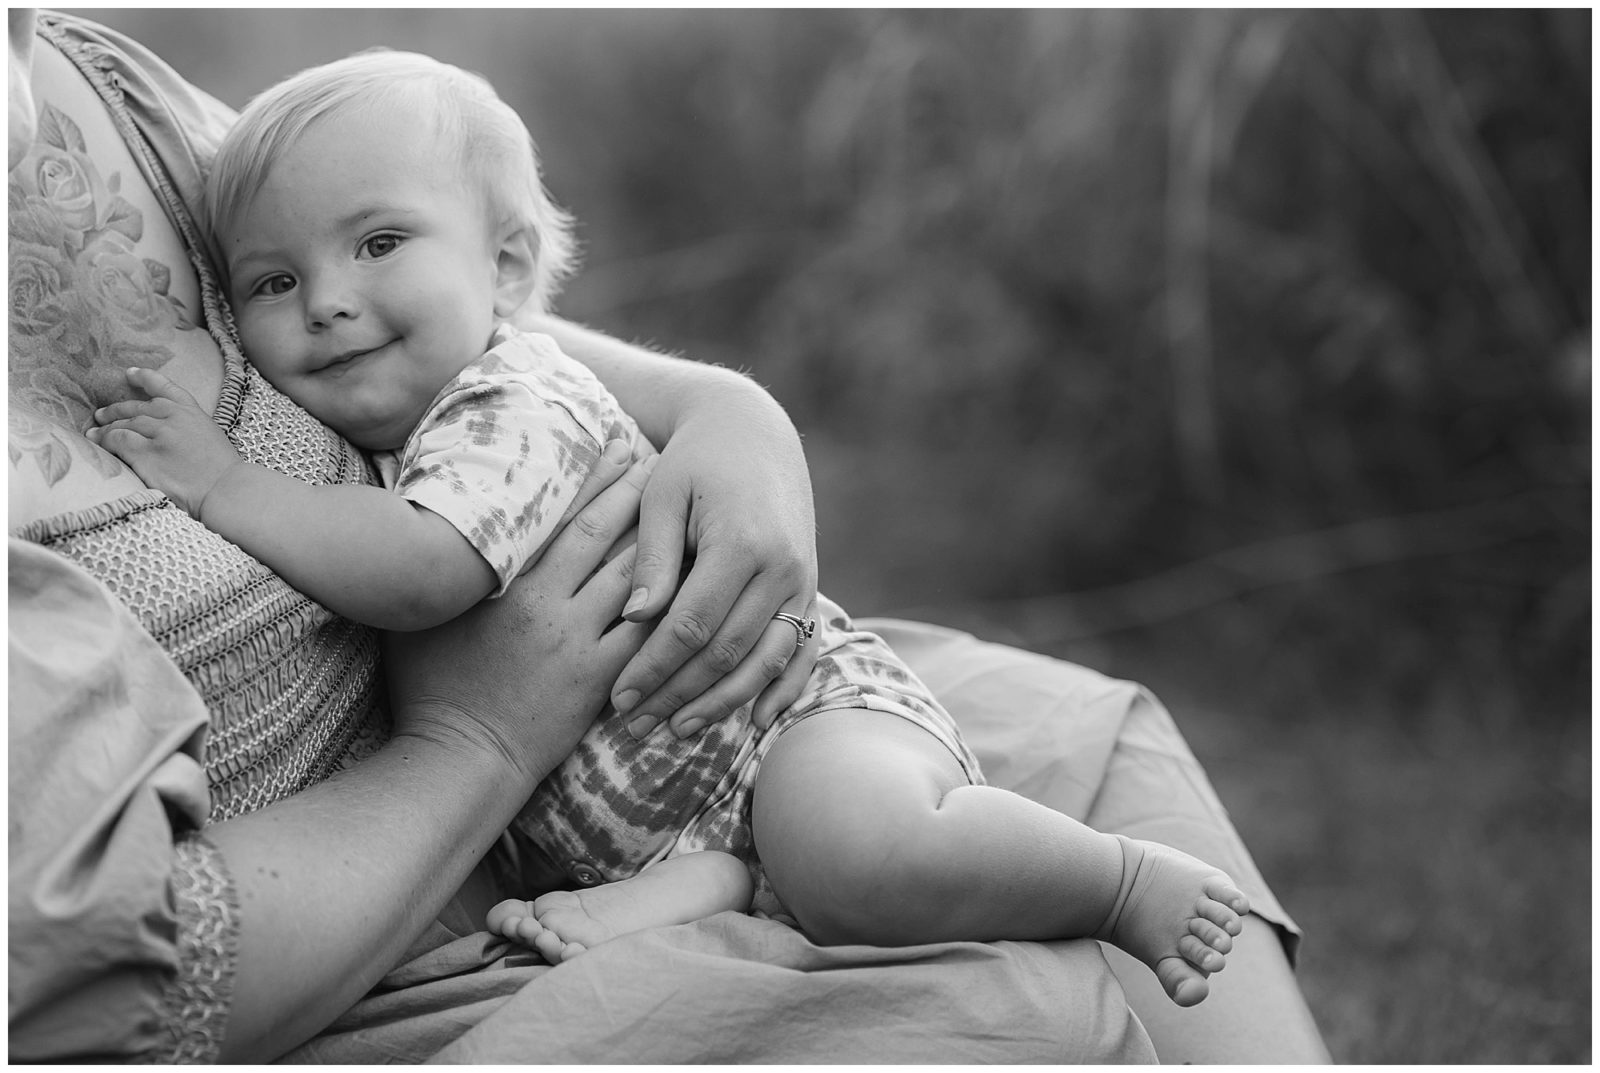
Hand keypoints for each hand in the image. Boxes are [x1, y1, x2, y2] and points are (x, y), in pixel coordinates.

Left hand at [87, 366, 240, 516]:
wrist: (225, 490)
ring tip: (95, 434)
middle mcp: (173, 416)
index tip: (129, 374)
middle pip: (136, 407)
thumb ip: (187, 425)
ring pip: (123, 424)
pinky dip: (107, 441)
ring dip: (106, 428)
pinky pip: (117, 441)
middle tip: (100, 415)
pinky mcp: (145, 452)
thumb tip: (161, 426)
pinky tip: (101, 445)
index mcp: (191, 411)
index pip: (164, 387)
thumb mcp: (209, 435)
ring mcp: (159, 433)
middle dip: (116, 411)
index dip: (144, 378)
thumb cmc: (221, 471)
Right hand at [384, 445, 653, 782]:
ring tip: (682, 510)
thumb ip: (442, 572)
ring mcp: (573, 638)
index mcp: (501, 579)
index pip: (555, 513)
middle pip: (599, 532)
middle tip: (657, 458)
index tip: (613, 446)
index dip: (589, 477)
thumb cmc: (428, 688)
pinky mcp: (596, 677)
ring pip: (628, 575)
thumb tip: (434, 527)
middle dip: (631, 491)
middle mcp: (542, 600)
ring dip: (658, 539)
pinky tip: (691, 583)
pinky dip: (666, 604)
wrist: (457, 756)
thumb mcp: (419, 617)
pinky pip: (642, 632)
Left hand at [612, 384, 819, 738]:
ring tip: (678, 731)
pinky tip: (757, 721)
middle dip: (678, 695)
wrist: (752, 430)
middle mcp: (781, 568)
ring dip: (722, 703)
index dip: (654, 667)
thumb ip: (652, 558)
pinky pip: (803, 650)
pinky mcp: (809, 588)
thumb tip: (638, 620)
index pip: (692, 625)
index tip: (619, 697)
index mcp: (740, 543)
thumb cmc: (694, 460)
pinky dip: (784, 689)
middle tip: (635, 726)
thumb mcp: (662, 495)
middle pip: (727, 653)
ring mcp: (801, 581)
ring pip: (764, 661)